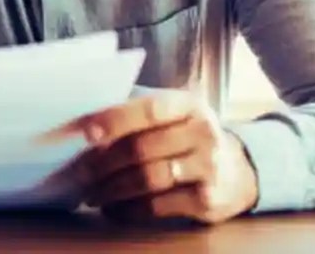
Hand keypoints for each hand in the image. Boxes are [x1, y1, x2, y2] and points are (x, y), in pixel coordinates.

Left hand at [62, 90, 258, 224]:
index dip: (114, 120)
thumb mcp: (173, 115)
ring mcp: (208, 168)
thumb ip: (135, 114)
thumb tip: (81, 127)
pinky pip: (157, 207)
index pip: (148, 109)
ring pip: (146, 179)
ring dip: (110, 189)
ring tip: (90, 193)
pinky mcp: (207, 200)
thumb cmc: (187, 137)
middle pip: (140, 148)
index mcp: (188, 104)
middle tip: (74, 173)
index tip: (83, 132)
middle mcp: (203, 133)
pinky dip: (128, 210)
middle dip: (100, 163)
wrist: (239, 170)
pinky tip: (112, 209)